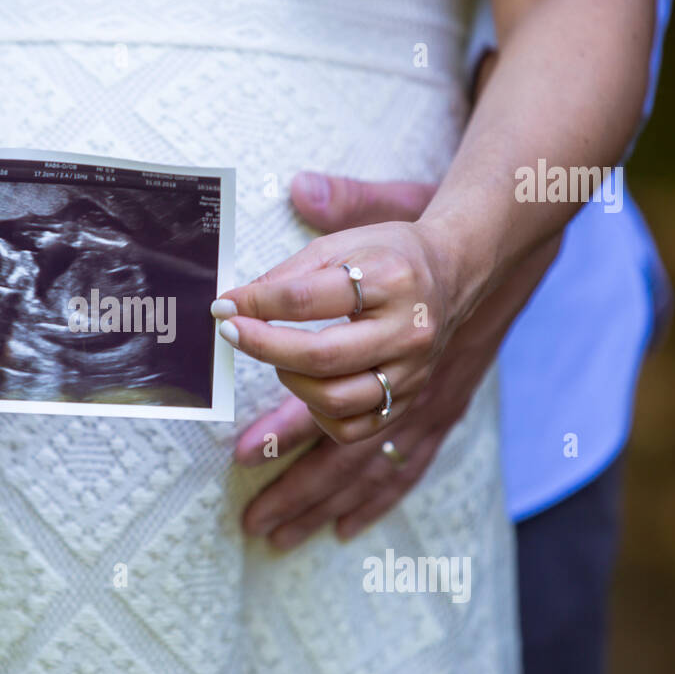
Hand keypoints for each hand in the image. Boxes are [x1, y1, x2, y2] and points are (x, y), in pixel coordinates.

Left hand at [214, 210, 465, 444]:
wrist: (450, 273)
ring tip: (278, 359)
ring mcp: (412, 371)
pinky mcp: (408, 398)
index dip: (257, 304)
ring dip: (290, 381)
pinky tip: (308, 388)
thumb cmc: (384, 257)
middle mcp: (407, 330)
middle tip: (233, 334)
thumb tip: (234, 305)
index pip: (308, 299)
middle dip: (264, 347)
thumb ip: (286, 273)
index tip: (224, 306)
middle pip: (321, 357)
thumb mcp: (339, 244)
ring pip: (336, 400)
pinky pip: (354, 429)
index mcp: (390, 279)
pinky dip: (319, 414)